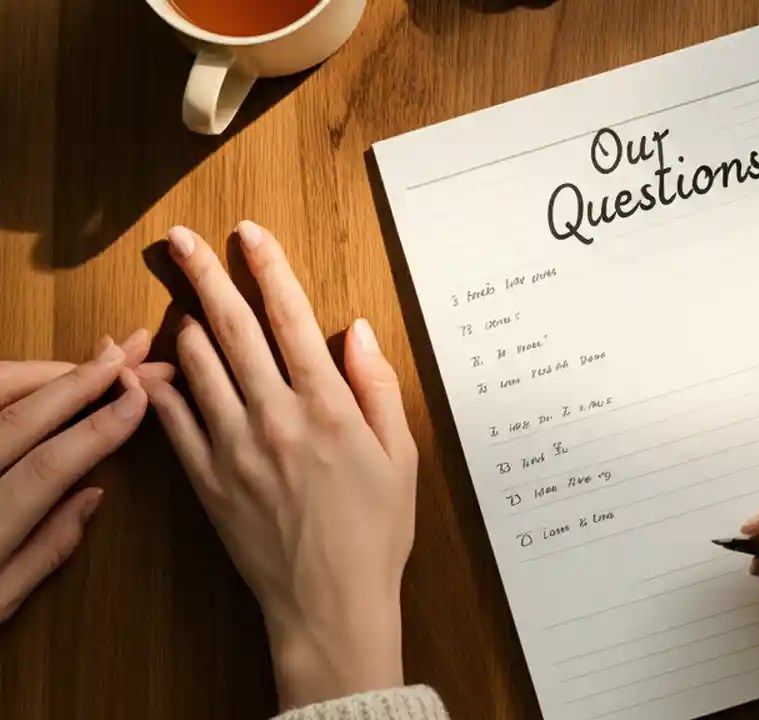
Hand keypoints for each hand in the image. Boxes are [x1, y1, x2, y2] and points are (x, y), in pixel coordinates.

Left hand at [0, 331, 172, 622]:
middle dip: (78, 379)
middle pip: (15, 417)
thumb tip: (94, 495)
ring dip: (39, 371)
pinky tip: (31, 378)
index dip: (97, 428)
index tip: (140, 397)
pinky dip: (2, 381)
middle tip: (128, 349)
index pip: (46, 466)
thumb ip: (43, 551)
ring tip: (86, 361)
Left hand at [141, 222, 417, 710]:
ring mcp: (235, 447)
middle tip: (183, 240)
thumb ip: (377, 387)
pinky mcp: (207, 479)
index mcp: (328, 407)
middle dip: (207, 276)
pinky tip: (160, 367)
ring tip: (181, 300)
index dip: (268, 269)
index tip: (249, 235)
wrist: (330, 603)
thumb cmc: (375, 532)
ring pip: (196, 366)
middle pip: (233, 330)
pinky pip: (175, 420)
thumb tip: (356, 331)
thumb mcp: (400, 456)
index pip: (291, 320)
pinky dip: (164, 387)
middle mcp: (276, 417)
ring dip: (184, 324)